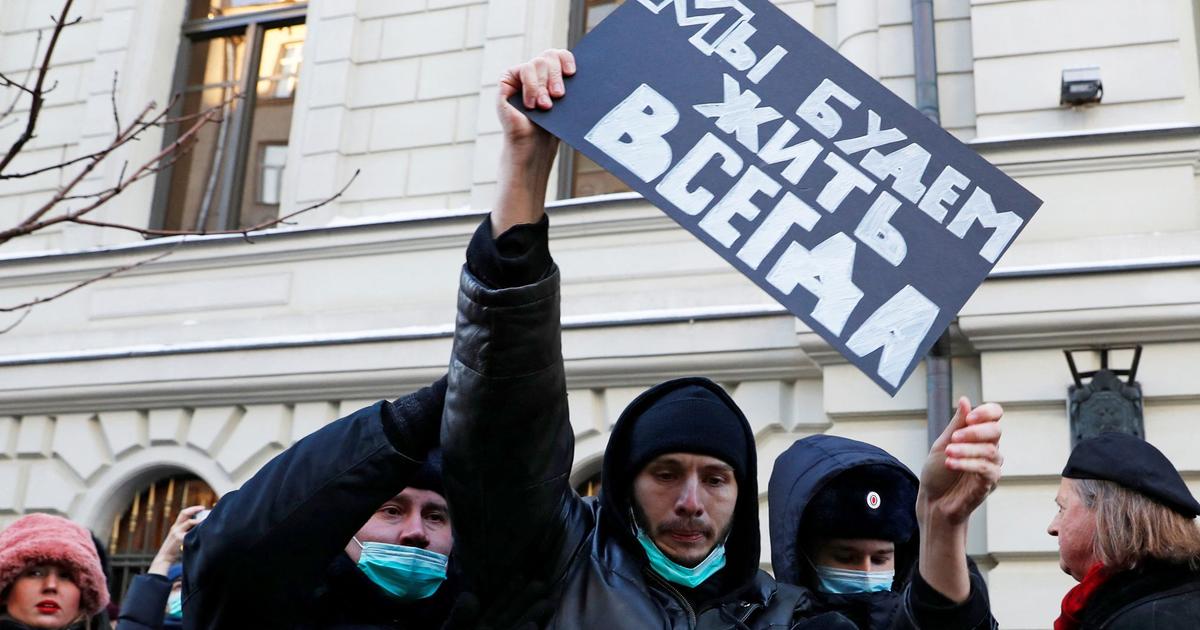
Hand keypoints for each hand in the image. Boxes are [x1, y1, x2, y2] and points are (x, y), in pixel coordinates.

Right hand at [148, 505, 206, 575]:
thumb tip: (200, 528)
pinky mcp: (179, 539)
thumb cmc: (174, 549)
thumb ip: (185, 532)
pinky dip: (197, 530)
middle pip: (184, 513)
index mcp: (175, 526)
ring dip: (199, 520)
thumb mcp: (178, 537)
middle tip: (203, 508)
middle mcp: (175, 527)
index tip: (202, 507)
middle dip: (194, 509)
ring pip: (189, 522)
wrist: (164, 557)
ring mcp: (176, 532)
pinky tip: (203, 532)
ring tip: (206, 520)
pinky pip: (189, 532)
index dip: (193, 509)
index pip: (183, 513)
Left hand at [441, 578, 553, 629]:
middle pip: (511, 615)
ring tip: (547, 603)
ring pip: (517, 628)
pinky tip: (534, 627)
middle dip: (526, 601)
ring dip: (532, 616)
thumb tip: (470, 597)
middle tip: (541, 583)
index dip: (508, 592)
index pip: (496, 607)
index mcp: (478, 626)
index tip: (520, 576)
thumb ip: (460, 619)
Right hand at [497, 49, 574, 163]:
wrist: (533, 148)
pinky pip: (522, 70)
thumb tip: (586, 75)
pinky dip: (530, 86)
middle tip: (559, 95)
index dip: (566, 59)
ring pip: (537, 62)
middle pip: (549, 56)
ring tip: (545, 106)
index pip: (560, 55)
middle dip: (556, 75)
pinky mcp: (507, 82)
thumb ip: (570, 87)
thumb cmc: (550, 130)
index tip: (572, 73)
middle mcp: (537, 72)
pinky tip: (531, 104)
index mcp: (553, 74)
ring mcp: (521, 76)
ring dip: (543, 85)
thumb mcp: (565, 105)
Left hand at [917, 397, 1002, 525]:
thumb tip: (965, 399)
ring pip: (990, 451)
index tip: (969, 417)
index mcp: (979, 435)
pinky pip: (986, 469)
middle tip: (954, 438)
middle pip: (996, 431)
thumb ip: (956, 424)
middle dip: (975, 432)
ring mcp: (991, 466)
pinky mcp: (990, 483)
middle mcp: (990, 448)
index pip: (995, 416)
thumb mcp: (943, 443)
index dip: (986, 412)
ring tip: (948, 453)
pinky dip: (968, 464)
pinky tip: (951, 463)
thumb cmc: (938, 472)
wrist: (933, 501)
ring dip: (966, 450)